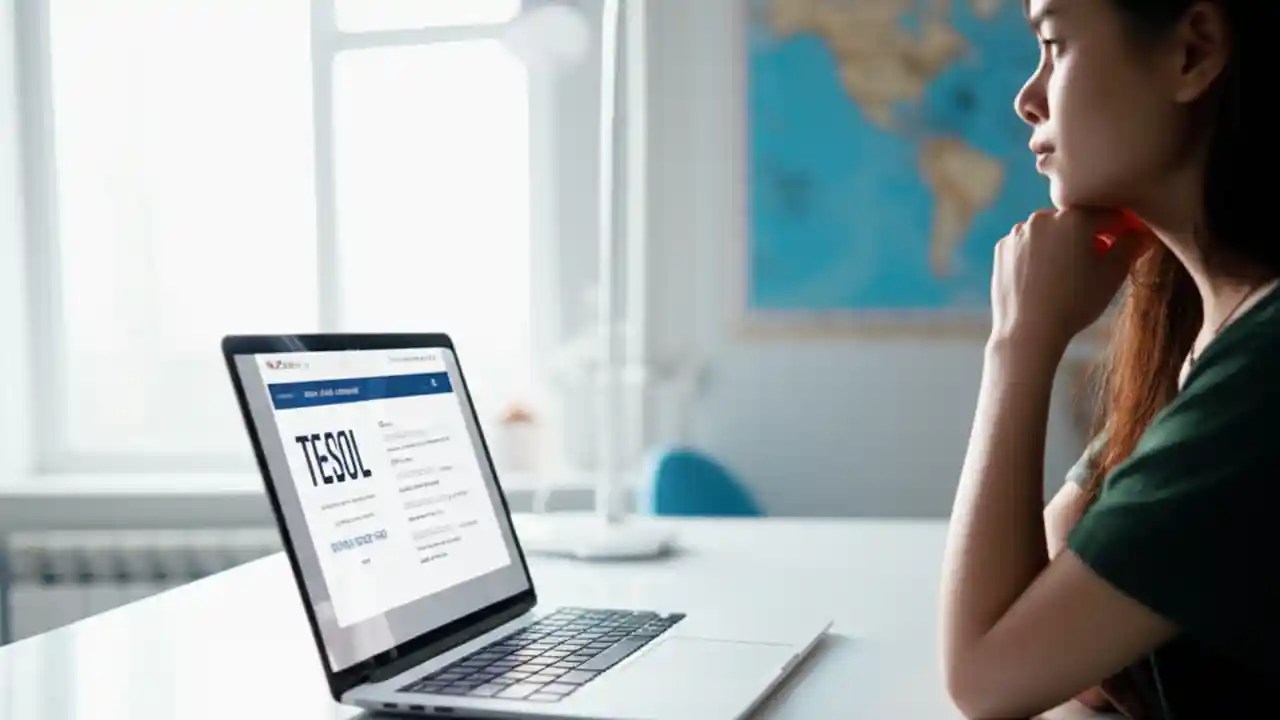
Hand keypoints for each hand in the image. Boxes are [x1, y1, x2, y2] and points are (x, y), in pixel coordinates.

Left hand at [991, 209, 1147, 354]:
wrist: (1028, 331)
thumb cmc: (1075, 303)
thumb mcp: (1112, 274)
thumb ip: (1130, 246)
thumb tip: (1140, 233)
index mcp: (1074, 217)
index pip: (1108, 215)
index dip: (1121, 229)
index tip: (1125, 242)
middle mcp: (1042, 217)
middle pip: (1074, 220)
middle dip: (1087, 236)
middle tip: (1095, 261)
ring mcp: (1018, 232)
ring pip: (1048, 232)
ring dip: (1059, 243)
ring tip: (1065, 273)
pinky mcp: (1001, 248)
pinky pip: (1026, 245)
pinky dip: (1036, 254)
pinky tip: (1042, 278)